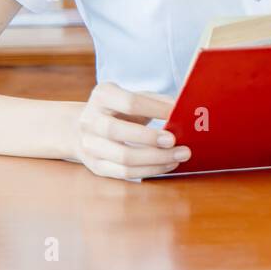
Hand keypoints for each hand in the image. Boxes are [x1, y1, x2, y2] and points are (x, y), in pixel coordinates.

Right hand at [72, 82, 188, 179]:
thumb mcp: (135, 97)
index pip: (129, 102)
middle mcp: (90, 120)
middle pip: (117, 131)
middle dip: (149, 138)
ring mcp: (89, 145)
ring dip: (155, 159)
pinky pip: (124, 173)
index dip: (155, 109)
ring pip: (123, 157)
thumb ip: (157, 102)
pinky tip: (167, 164)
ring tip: (179, 155)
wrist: (86, 128)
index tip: (176, 113)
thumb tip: (184, 110)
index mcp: (102, 96)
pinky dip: (149, 170)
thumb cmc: (121, 109)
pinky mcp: (96, 166)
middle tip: (175, 141)